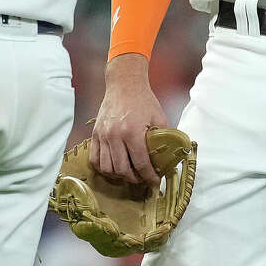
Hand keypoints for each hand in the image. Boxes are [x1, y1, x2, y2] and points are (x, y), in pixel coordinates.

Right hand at [90, 53, 168, 186]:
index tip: (155, 182)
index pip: (141, 164)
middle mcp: (115, 135)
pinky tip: (113, 167)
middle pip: (122, 169)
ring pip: (107, 167)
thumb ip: (164, 138)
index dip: (149, 177)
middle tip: (142, 179)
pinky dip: (103, 167)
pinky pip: (95, 159)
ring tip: (128, 174)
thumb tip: (170, 156)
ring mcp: (103, 135)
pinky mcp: (95, 134)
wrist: (124, 84)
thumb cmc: (144, 100)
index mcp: (133, 132)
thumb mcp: (159, 118)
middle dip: (134, 179)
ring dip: (118, 175)